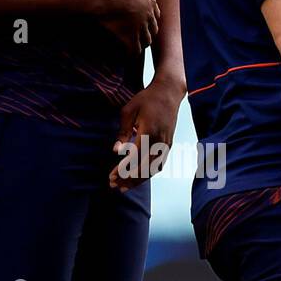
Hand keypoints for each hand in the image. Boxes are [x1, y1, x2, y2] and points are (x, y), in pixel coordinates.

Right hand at [88, 0, 159, 52]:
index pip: (156, 14)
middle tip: (144, 39)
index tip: (147, 25)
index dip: (150, 21)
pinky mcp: (133, 35)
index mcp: (149, 0)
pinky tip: (130, 55)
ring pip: (147, 40)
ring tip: (138, 48)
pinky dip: (134, 52)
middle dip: (149, 34)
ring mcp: (142, 25)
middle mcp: (148, 13)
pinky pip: (136, 48)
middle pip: (153, 28)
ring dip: (142, 44)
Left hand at [109, 71, 185, 190]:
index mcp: (148, 132)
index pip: (134, 158)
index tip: (111, 176)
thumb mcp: (129, 111)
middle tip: (114, 185)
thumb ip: (123, 132)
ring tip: (124, 187)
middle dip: (128, 179)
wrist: (168, 93)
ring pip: (152, 169)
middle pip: (143, 168)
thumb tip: (116, 151)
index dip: (122, 170)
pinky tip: (138, 179)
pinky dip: (148, 174)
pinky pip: (159, 164)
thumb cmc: (146, 99)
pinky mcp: (168, 145)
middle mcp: (159, 141)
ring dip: (138, 180)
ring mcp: (166, 144)